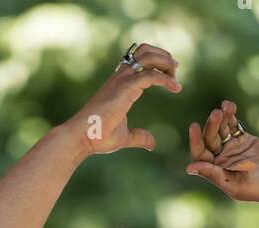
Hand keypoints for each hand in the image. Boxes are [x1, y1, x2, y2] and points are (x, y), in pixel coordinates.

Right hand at [62, 42, 181, 156]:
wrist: (82, 137)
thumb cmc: (98, 136)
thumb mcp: (124, 136)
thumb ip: (139, 137)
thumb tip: (152, 144)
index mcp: (120, 83)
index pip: (140, 59)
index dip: (158, 62)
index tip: (171, 73)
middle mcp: (121, 77)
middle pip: (146, 51)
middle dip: (163, 57)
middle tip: (175, 71)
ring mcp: (122, 80)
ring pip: (148, 56)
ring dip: (165, 62)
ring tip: (175, 77)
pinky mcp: (125, 88)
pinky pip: (150, 75)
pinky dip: (165, 79)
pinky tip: (176, 88)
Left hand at [186, 99, 258, 219]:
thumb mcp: (237, 183)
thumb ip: (214, 174)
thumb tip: (190, 168)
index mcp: (217, 172)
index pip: (200, 155)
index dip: (195, 141)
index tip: (194, 126)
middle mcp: (223, 160)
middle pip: (210, 139)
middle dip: (211, 126)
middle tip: (216, 114)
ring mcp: (234, 149)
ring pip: (221, 130)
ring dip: (220, 118)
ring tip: (224, 107)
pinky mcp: (245, 140)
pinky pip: (234, 125)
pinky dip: (230, 115)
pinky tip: (229, 106)